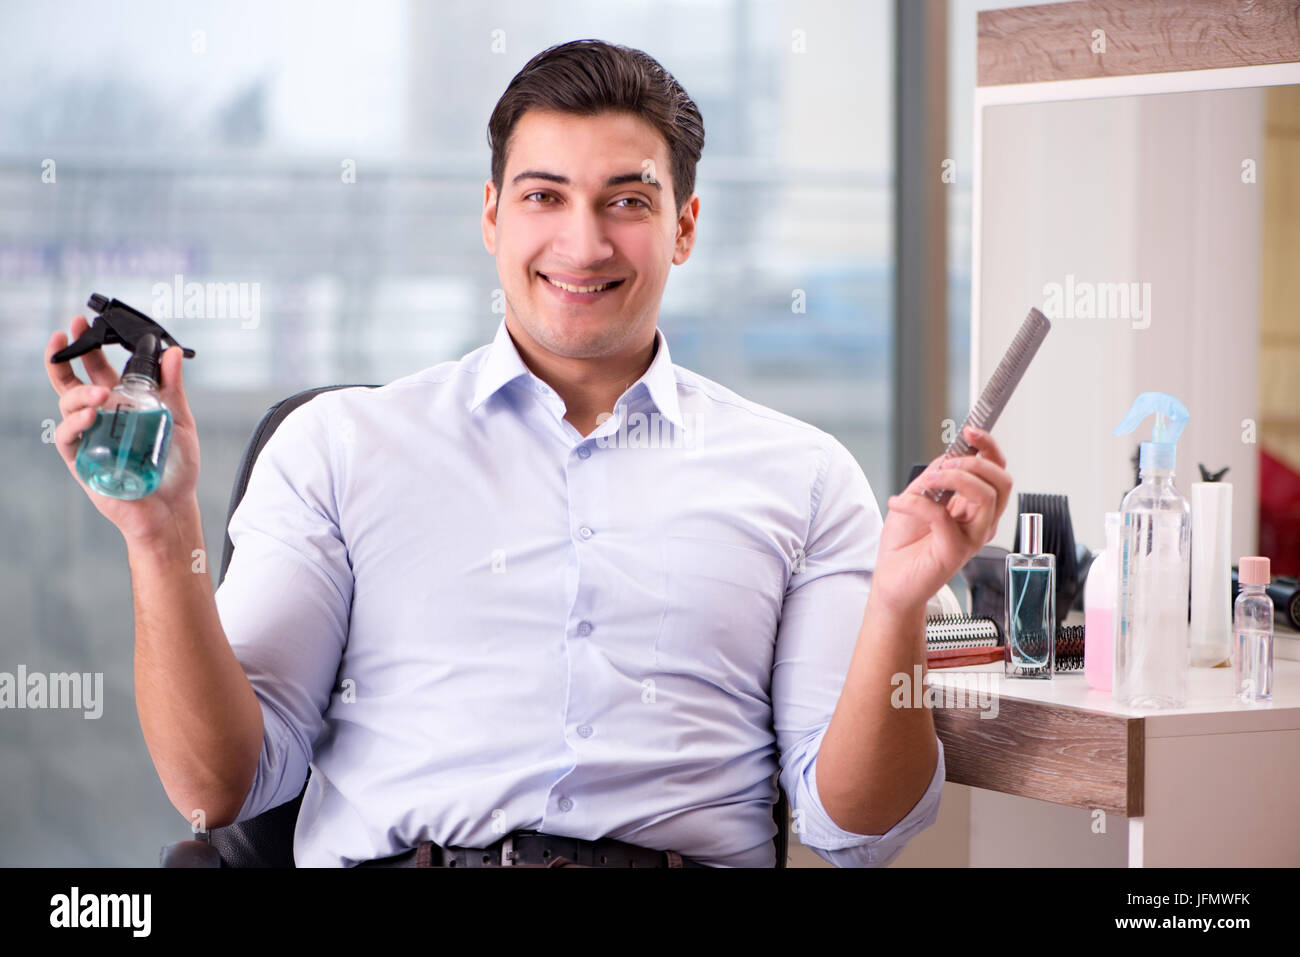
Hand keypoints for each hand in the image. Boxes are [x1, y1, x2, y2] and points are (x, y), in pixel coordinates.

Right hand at [45, 314, 201, 544]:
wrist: (174, 507)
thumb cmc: (176, 467)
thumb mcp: (180, 421)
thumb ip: (172, 387)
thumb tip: (174, 352)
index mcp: (121, 403)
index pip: (95, 369)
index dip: (86, 346)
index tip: (81, 323)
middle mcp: (100, 417)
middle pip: (71, 381)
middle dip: (65, 356)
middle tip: (66, 333)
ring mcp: (89, 438)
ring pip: (68, 406)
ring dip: (79, 394)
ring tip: (99, 393)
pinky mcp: (83, 461)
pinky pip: (68, 438)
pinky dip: (75, 423)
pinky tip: (89, 414)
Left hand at [870, 426, 1012, 616]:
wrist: (891, 579)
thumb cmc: (905, 543)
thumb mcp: (918, 497)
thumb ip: (936, 476)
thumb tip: (949, 454)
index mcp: (975, 507)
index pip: (997, 471)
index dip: (989, 447)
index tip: (971, 430)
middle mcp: (981, 522)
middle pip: (1002, 482)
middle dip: (975, 462)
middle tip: (945, 464)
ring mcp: (972, 538)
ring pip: (985, 497)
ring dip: (955, 478)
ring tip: (928, 481)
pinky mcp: (955, 552)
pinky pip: (944, 517)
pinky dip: (917, 504)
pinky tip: (899, 504)